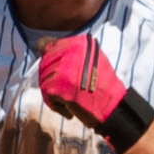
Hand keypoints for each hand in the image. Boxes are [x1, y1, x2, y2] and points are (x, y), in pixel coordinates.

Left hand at [38, 36, 153, 153]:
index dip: (52, 65)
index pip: (51, 48)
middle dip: (52, 81)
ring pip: (44, 79)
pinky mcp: (57, 85)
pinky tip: (70, 110)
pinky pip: (46, 93)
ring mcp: (62, 68)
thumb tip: (40, 44)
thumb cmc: (102, 88)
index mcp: (79, 43)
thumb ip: (69, 52)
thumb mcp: (91, 61)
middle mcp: (70, 51)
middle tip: (66, 93)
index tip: (61, 78)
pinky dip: (55, 105)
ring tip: (70, 102)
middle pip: (44, 64)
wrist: (113, 109)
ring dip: (54, 94)